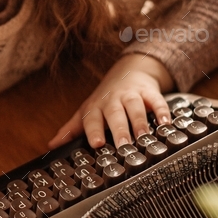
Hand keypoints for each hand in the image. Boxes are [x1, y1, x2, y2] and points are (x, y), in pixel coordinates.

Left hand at [48, 54, 173, 149]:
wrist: (128, 71)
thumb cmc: (105, 98)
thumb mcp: (86, 112)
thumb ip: (70, 130)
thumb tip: (51, 146)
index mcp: (96, 108)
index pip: (92, 119)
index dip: (93, 131)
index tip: (97, 143)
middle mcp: (113, 100)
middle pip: (115, 114)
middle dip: (120, 129)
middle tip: (124, 145)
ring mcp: (131, 95)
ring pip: (135, 108)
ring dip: (140, 122)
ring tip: (144, 138)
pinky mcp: (149, 92)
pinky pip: (156, 101)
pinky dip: (162, 111)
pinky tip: (166, 123)